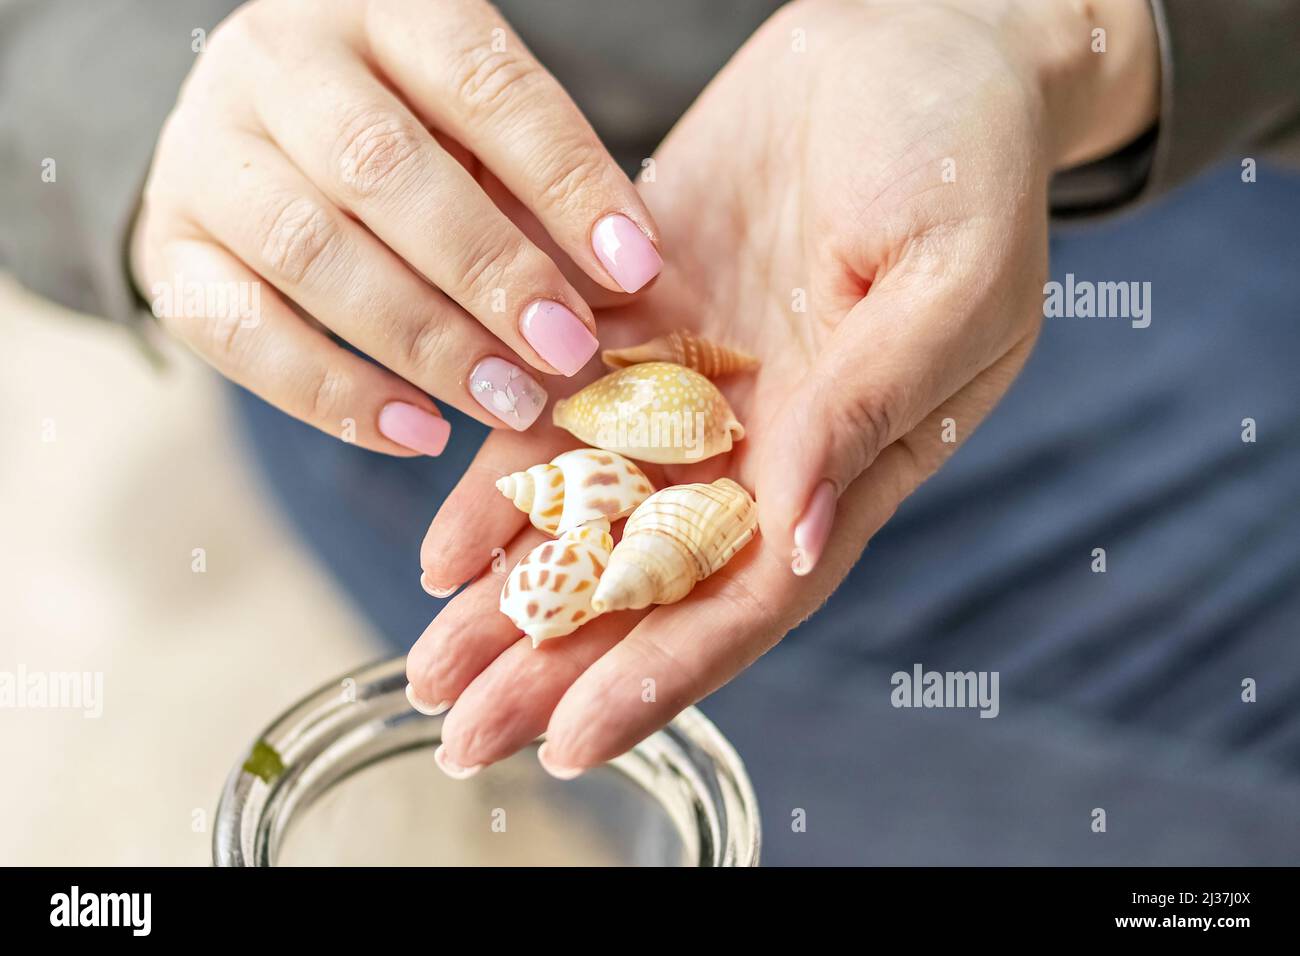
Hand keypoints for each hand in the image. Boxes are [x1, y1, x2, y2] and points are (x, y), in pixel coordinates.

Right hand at [132, 0, 661, 454]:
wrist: (258, 136)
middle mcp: (279, 64)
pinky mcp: (168, 244)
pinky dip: (333, 394)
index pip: (482, 83)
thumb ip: (536, 192)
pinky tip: (418, 433)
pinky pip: (239, 331)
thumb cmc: (406, 135)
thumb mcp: (473, 131)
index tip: (636, 265)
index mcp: (378, 8)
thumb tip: (621, 292)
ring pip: (309, 251)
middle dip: (489, 271)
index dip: (565, 179)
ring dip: (423, 341)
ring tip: (509, 401)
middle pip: (383, 168)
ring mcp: (208, 151)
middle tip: (567, 351)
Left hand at [406, 0, 1158, 775]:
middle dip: (559, 663)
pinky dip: (505, 483)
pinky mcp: (639, 324)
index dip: (662, 672)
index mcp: (850, 455)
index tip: (573, 739)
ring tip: (432, 668)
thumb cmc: (966, 159)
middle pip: (651, 580)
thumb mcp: (949, 282)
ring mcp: (694, 386)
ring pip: (590, 517)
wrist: (911, 40)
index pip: (748, 596)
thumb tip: (796, 537)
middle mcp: (762, 442)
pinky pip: (559, 414)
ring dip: (513, 598)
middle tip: (466, 733)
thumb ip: (869, 412)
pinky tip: (447, 546)